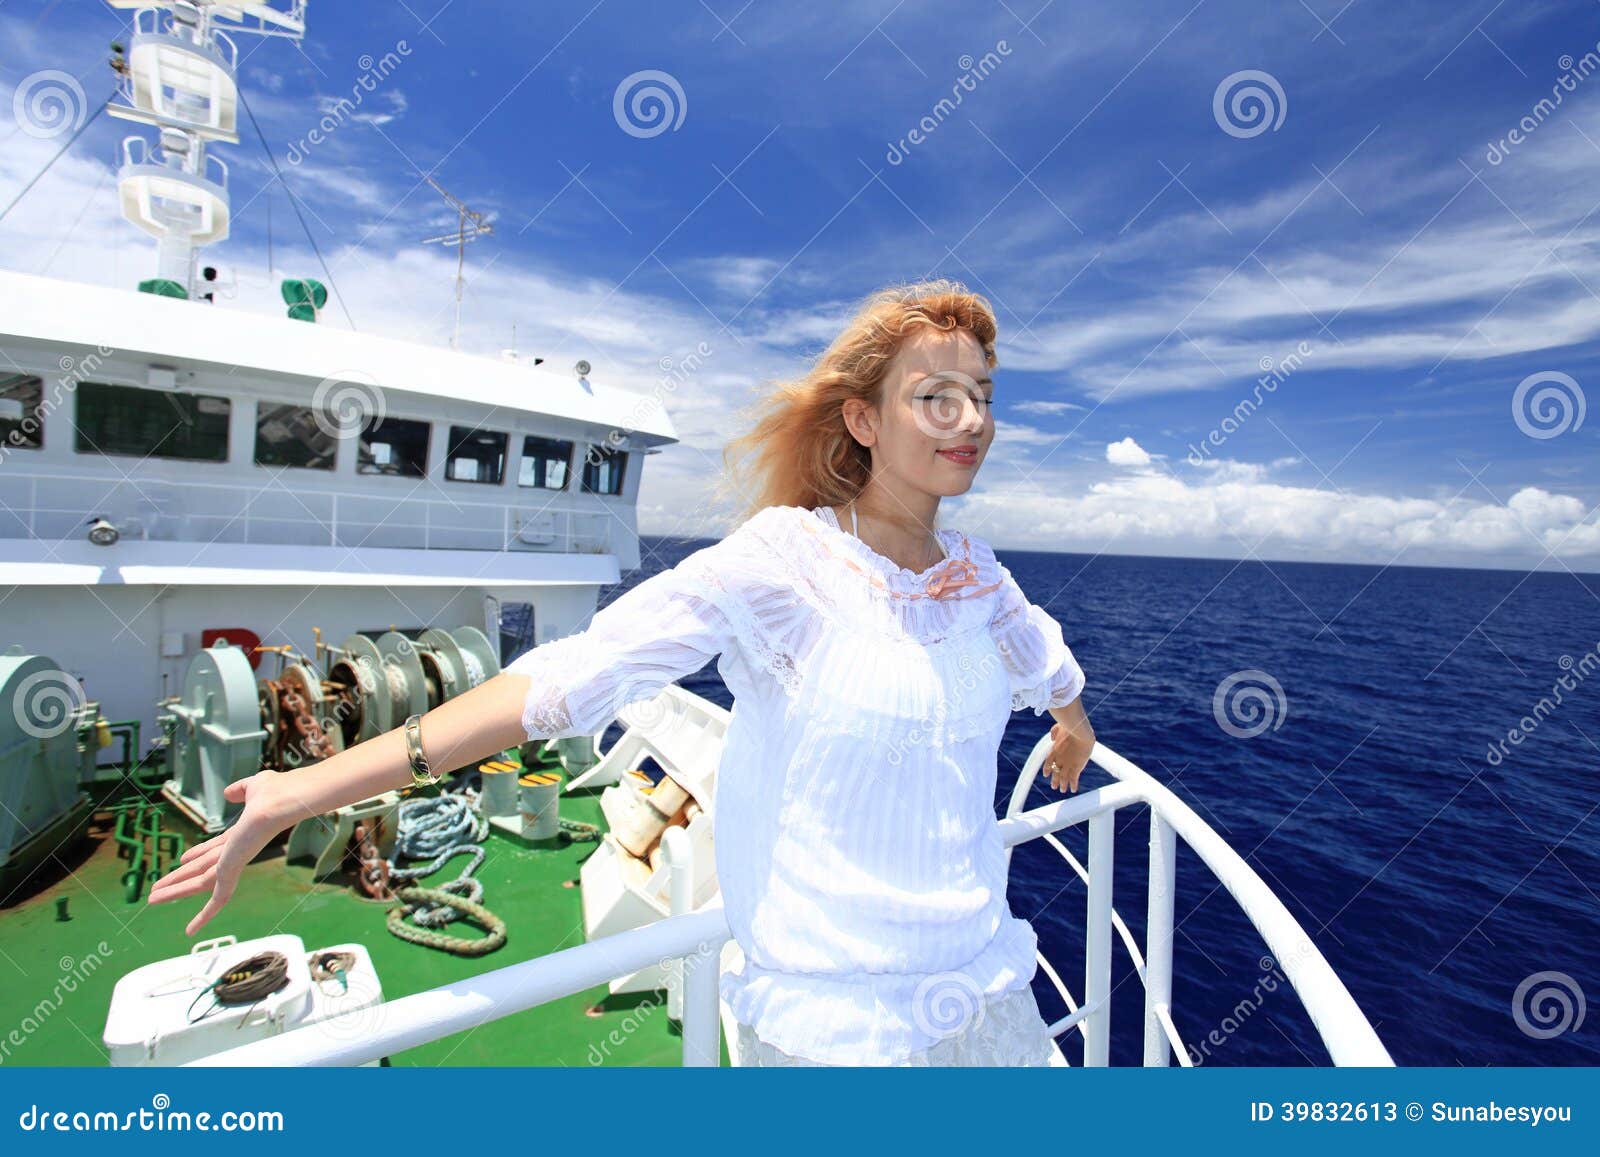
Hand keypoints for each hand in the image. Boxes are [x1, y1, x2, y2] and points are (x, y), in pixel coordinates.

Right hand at [146, 772, 302, 934]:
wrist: (281, 802)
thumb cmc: (275, 792)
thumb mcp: (254, 787)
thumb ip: (240, 790)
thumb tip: (229, 793)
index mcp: (241, 835)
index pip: (215, 848)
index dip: (198, 853)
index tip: (182, 858)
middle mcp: (237, 852)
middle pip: (202, 868)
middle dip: (180, 877)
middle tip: (158, 886)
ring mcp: (234, 864)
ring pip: (199, 884)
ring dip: (175, 892)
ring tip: (152, 899)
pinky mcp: (231, 873)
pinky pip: (215, 901)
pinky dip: (203, 917)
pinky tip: (190, 931)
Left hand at [1042, 717, 1093, 792]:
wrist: (1079, 733)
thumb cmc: (1070, 727)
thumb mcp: (1058, 727)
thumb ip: (1054, 732)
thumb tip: (1052, 738)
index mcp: (1053, 751)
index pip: (1048, 764)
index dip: (1047, 770)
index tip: (1047, 774)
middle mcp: (1059, 760)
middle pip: (1055, 773)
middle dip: (1054, 780)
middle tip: (1054, 786)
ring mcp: (1067, 765)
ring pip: (1063, 778)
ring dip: (1062, 785)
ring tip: (1062, 790)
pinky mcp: (1076, 767)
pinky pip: (1073, 779)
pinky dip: (1073, 785)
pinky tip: (1073, 790)